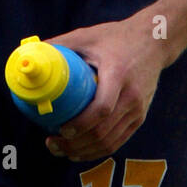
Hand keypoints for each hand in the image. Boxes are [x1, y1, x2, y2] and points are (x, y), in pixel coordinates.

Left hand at [44, 8, 169, 161]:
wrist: (155, 41)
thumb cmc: (117, 37)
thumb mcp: (88, 35)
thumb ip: (61, 43)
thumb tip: (32, 51)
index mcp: (118, 74)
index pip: (102, 108)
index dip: (80, 124)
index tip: (60, 128)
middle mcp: (131, 96)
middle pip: (103, 131)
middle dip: (75, 143)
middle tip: (52, 143)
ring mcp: (138, 109)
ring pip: (110, 141)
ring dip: (84, 151)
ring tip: (61, 149)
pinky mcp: (140, 117)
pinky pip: (119, 141)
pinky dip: (98, 151)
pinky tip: (80, 150)